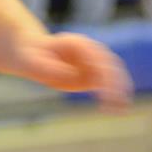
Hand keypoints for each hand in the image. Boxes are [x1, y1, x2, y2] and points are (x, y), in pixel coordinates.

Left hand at [16, 32, 131, 111]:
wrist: (32, 54)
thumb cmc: (30, 58)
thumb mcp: (33, 63)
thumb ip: (49, 68)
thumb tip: (70, 74)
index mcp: (75, 43)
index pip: (95, 56)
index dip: (102, 72)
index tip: (103, 90)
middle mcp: (89, 49)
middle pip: (109, 63)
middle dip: (115, 82)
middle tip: (116, 101)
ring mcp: (94, 59)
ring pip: (115, 72)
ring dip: (121, 89)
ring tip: (121, 108)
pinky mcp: (95, 72)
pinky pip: (112, 81)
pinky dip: (118, 94)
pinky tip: (120, 108)